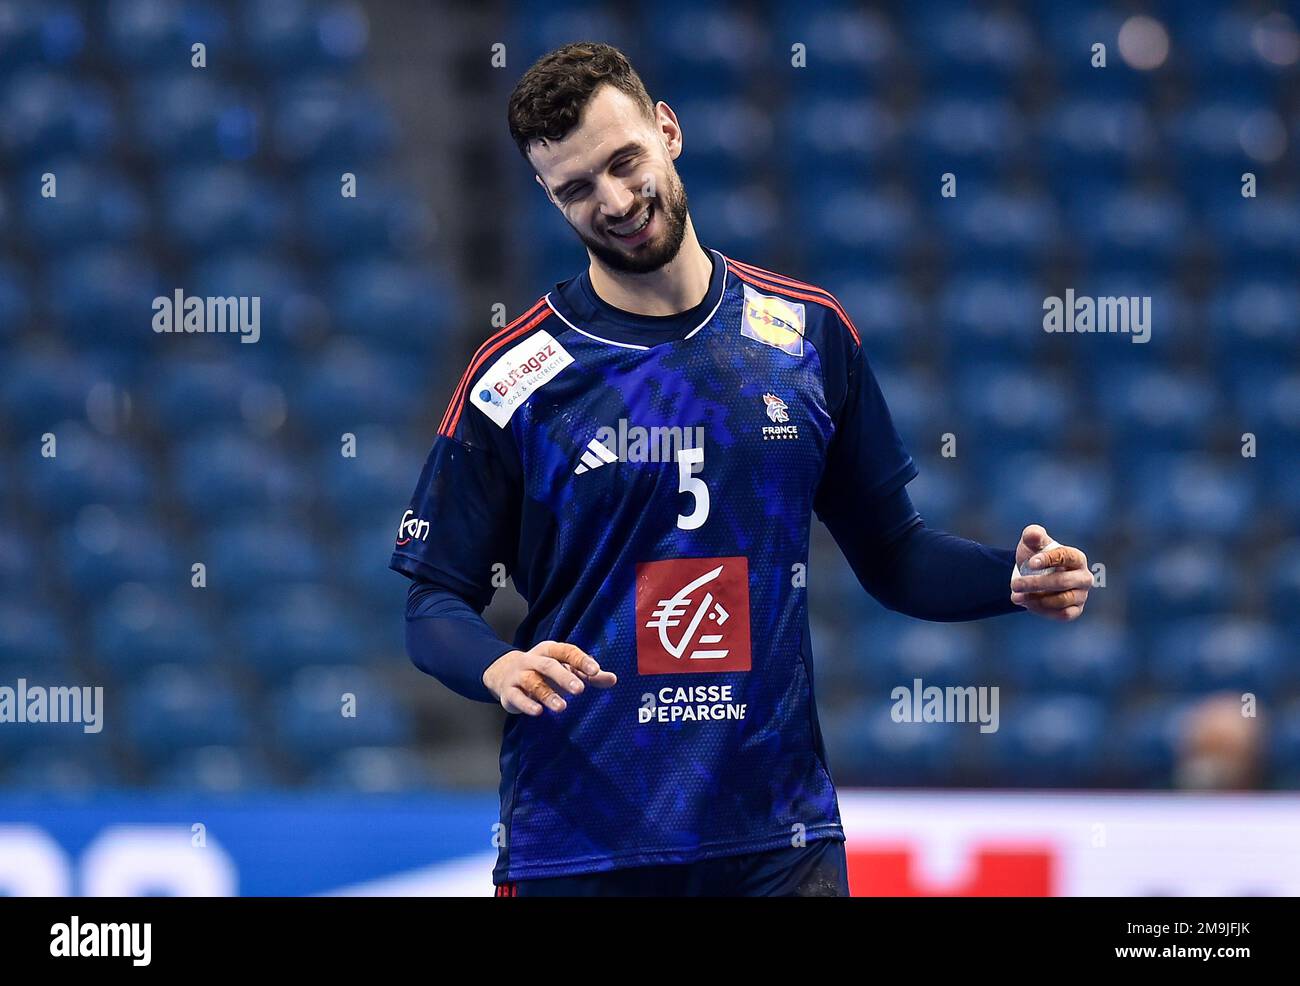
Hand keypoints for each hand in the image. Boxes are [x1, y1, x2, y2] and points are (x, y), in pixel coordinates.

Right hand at [482, 640, 617, 715]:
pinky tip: (538, 712)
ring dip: (548, 695)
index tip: (596, 671)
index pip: (566, 651)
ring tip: (562, 708)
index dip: (581, 660)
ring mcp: (519, 675)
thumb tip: (613, 679)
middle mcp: (533, 660)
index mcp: (550, 650)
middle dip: (564, 677)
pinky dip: (527, 704)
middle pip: (548, 665)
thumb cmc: (543, 672)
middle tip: (580, 690)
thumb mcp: (565, 669)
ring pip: (533, 683)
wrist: (504, 673)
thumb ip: (587, 674)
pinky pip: (517, 697)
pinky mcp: (509, 692)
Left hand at [1009, 524, 1091, 621]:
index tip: (1030, 563)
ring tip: (1016, 596)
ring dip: (1036, 599)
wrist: (1034, 576)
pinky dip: (1043, 610)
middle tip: (1014, 585)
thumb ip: (1033, 535)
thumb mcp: (1032, 543)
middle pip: (1062, 582)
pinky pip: (1062, 614)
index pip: (1066, 557)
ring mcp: (1081, 595)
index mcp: (1076, 558)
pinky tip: (1026, 604)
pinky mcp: (1075, 610)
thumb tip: (1034, 534)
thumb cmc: (1036, 556)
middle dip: (1036, 584)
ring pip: (1061, 600)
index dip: (1048, 559)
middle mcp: (1084, 577)